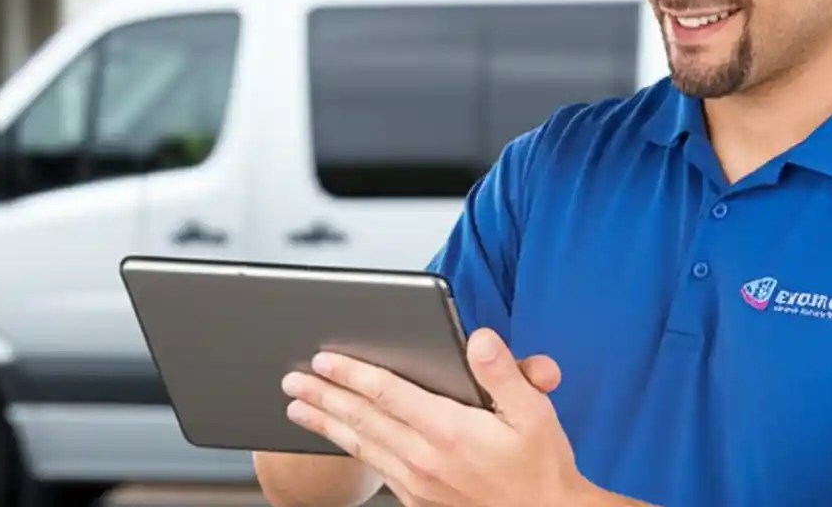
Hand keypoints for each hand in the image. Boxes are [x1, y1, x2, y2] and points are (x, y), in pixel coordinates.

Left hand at [280, 328, 598, 506]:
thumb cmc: (540, 465)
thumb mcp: (534, 412)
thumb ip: (502, 373)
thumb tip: (479, 339)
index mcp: (450, 430)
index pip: (387, 392)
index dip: (352, 373)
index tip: (324, 358)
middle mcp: (425, 458)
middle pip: (361, 419)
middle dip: (323, 396)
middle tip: (291, 379)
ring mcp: (418, 483)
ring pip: (360, 445)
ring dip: (325, 424)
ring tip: (297, 407)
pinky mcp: (418, 499)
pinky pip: (374, 467)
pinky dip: (349, 449)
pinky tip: (339, 439)